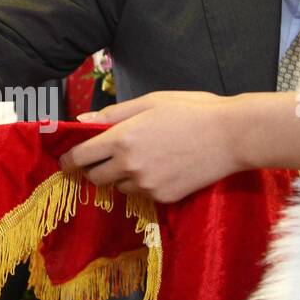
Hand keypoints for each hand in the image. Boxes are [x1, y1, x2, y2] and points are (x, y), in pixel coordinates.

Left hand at [57, 92, 241, 202]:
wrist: (232, 136)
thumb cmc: (192, 110)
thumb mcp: (150, 102)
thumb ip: (112, 114)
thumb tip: (82, 121)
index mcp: (121, 139)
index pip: (80, 157)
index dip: (68, 160)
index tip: (66, 160)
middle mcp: (129, 166)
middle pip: (95, 177)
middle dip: (95, 168)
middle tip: (106, 158)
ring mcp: (147, 185)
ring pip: (119, 188)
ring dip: (121, 177)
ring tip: (143, 159)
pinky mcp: (164, 198)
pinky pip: (142, 194)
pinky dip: (144, 184)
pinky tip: (162, 168)